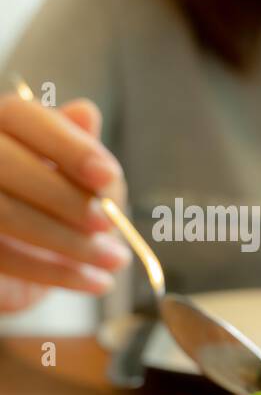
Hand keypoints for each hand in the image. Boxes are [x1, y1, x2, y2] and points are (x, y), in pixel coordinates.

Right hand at [0, 95, 130, 312]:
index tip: (110, 175)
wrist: (21, 270)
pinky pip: (5, 257)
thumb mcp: (75, 180)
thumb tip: (86, 113)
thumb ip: (78, 152)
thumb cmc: (53, 209)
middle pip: (7, 163)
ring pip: (5, 212)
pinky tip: (97, 282)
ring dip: (71, 242)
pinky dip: (57, 273)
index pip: (21, 115)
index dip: (68, 144)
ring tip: (115, 259)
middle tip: (109, 224)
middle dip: (67, 197)